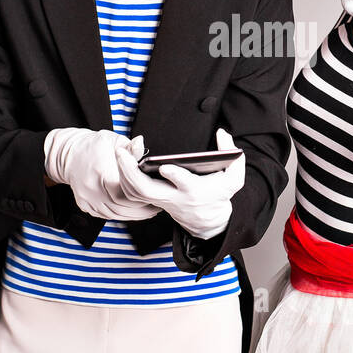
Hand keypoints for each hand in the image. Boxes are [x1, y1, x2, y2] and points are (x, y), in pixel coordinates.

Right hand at [42, 127, 160, 221]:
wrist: (70, 154)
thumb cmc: (94, 146)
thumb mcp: (114, 140)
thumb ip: (130, 147)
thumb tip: (140, 142)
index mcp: (101, 172)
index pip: (125, 193)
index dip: (142, 198)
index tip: (155, 197)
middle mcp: (92, 188)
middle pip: (121, 207)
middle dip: (141, 210)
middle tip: (156, 207)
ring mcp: (87, 198)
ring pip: (114, 214)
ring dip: (132, 215)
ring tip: (147, 211)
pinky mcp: (85, 205)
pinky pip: (105, 215)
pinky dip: (120, 215)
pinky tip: (131, 211)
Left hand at [114, 128, 245, 238]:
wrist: (207, 220)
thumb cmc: (219, 194)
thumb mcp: (233, 178)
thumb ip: (232, 154)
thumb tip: (222, 133)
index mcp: (194, 191)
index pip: (184, 185)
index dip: (175, 177)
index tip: (165, 166)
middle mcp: (174, 197)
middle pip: (147, 190)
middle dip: (131, 172)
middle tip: (122, 153)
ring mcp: (160, 200)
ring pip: (135, 192)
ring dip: (124, 173)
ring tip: (119, 151)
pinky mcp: (152, 200)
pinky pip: (132, 192)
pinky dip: (124, 177)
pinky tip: (121, 160)